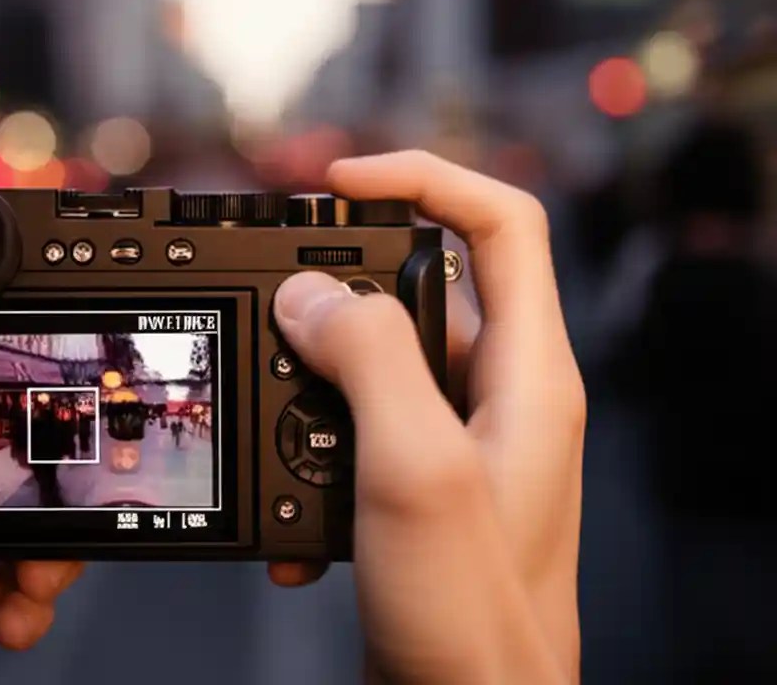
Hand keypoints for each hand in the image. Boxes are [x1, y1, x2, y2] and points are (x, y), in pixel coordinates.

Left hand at [0, 223, 83, 684]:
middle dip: (53, 476)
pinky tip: (11, 618)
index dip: (4, 374)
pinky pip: (27, 588)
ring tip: (35, 579)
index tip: (48, 372)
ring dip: (56, 551)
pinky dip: (37, 605)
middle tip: (62, 495)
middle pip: (14, 451)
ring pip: (35, 521)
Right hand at [267, 151, 584, 683]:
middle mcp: (500, 400)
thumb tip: (311, 295)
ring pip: (376, 362)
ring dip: (311, 382)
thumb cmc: (471, 618)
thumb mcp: (416, 469)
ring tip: (269, 414)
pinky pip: (353, 432)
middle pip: (423, 286)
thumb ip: (369, 361)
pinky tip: (285, 516)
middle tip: (275, 299)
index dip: (424, 180)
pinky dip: (307, 453)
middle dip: (340, 287)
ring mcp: (458, 444)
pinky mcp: (415, 486)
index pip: (502, 224)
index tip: (341, 183)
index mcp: (529, 376)